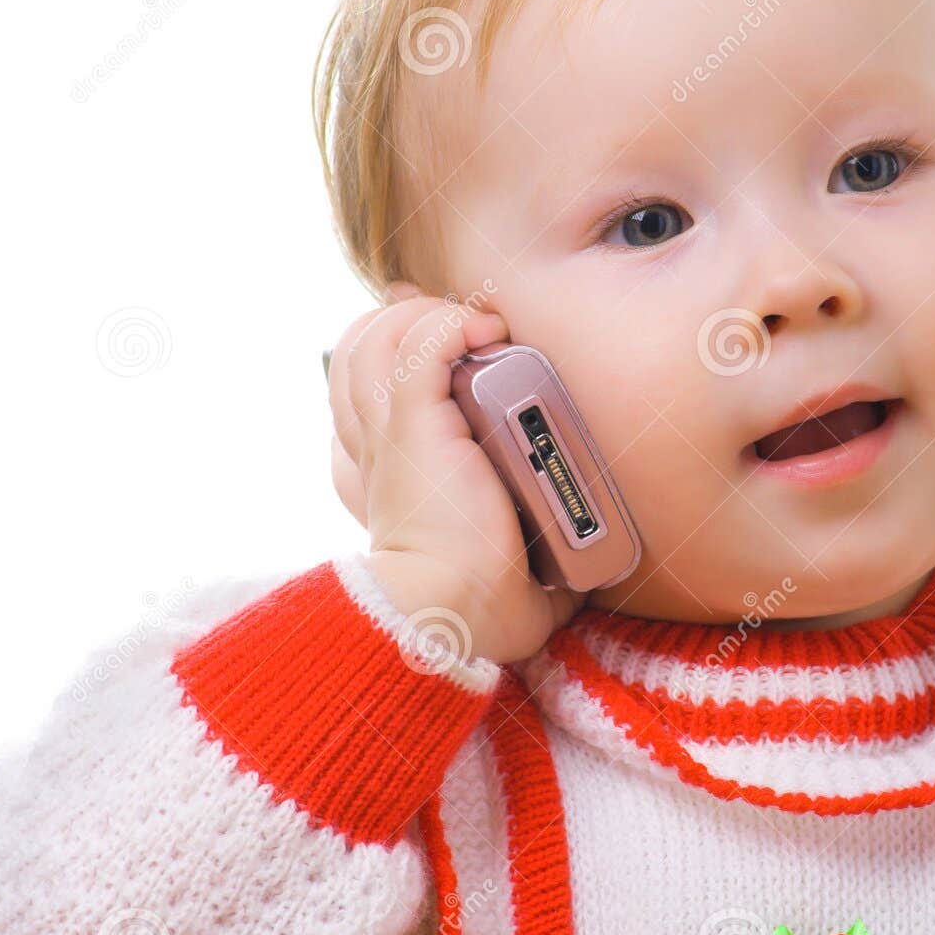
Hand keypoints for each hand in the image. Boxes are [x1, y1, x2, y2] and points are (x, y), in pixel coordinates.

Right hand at [327, 281, 585, 665]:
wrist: (455, 615)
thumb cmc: (480, 613)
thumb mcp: (505, 576)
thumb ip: (532, 564)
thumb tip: (575, 574)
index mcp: (389, 479)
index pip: (360, 400)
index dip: (392, 365)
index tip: (448, 354)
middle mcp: (377, 450)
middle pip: (358, 354)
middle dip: (407, 327)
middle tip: (470, 336)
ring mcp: (389, 433)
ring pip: (374, 338)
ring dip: (427, 319)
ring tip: (479, 332)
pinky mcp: (410, 422)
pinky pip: (413, 346)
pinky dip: (446, 325)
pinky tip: (484, 331)